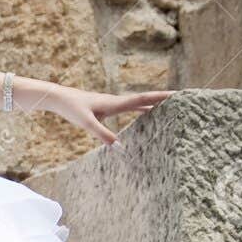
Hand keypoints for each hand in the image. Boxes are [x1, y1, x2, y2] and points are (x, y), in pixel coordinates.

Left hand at [47, 88, 174, 145]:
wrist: (58, 98)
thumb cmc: (71, 109)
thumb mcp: (86, 123)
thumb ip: (102, 135)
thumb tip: (119, 148)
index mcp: (115, 103)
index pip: (143, 99)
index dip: (160, 97)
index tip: (178, 94)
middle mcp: (116, 101)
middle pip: (144, 99)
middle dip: (163, 98)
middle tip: (183, 98)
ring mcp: (112, 103)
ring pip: (138, 102)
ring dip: (154, 103)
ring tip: (171, 105)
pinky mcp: (106, 107)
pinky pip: (128, 107)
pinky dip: (140, 109)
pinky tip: (146, 113)